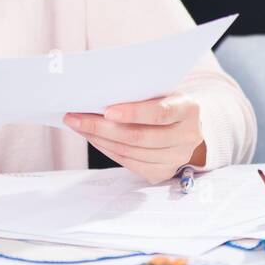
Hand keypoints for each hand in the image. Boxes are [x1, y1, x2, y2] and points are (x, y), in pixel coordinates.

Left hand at [64, 92, 205, 183]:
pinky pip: (129, 163)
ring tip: (78, 126)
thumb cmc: (165, 101)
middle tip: (75, 118)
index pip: (160, 113)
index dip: (133, 113)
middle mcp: (187, 137)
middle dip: (102, 127)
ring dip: (99, 139)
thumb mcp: (161, 90)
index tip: (106, 109)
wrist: (185, 126)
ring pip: (130, 152)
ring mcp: (176, 159)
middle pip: (140, 136)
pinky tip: (93, 138)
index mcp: (189, 109)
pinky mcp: (162, 173)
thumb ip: (140, 92)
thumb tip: (99, 93)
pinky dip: (107, 150)